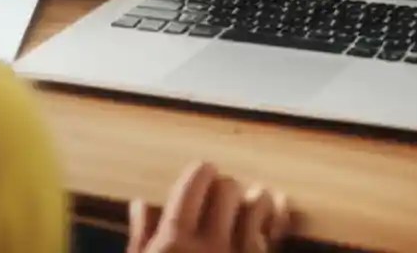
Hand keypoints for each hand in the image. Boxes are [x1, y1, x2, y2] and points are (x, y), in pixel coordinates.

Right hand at [128, 162, 289, 252]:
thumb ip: (141, 239)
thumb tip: (141, 205)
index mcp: (173, 243)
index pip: (193, 185)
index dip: (201, 171)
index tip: (203, 170)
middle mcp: (209, 246)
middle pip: (227, 189)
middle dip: (224, 186)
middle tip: (221, 191)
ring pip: (257, 205)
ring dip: (254, 199)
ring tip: (251, 200)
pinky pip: (275, 231)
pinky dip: (276, 218)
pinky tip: (273, 214)